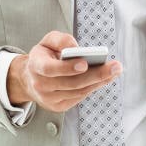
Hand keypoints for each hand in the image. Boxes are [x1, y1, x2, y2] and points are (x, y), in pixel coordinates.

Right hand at [7, 30, 121, 112]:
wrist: (30, 78)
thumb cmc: (44, 56)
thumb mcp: (48, 41)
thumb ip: (61, 39)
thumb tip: (75, 47)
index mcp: (36, 65)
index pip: (50, 69)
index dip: (67, 68)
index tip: (85, 63)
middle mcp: (40, 85)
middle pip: (71, 83)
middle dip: (96, 75)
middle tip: (115, 67)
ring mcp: (48, 98)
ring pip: (78, 91)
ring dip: (99, 82)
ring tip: (115, 71)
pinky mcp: (58, 106)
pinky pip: (78, 97)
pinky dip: (93, 87)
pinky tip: (105, 79)